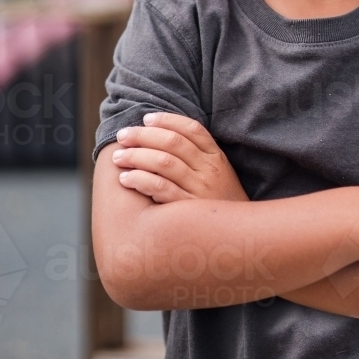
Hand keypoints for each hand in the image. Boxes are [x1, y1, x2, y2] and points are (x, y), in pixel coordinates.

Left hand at [113, 112, 248, 202]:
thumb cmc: (221, 205)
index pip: (192, 129)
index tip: (146, 119)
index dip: (167, 120)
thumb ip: (199, 158)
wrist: (240, 239)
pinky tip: (126, 179)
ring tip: (119, 157)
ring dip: (136, 156)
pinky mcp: (189, 210)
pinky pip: (161, 189)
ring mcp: (200, 190)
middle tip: (123, 136)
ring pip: (164, 162)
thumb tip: (163, 138)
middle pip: (173, 142)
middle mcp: (210, 170)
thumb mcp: (220, 176)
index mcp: (217, 158)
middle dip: (144, 135)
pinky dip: (141, 180)